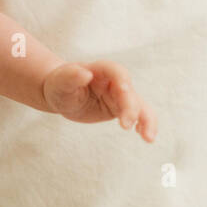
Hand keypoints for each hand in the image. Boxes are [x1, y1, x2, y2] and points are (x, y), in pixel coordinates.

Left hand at [42, 60, 156, 141]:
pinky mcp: (121, 108)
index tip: (124, 90)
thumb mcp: (60, 82)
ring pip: (139, 104)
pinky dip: (144, 124)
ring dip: (146, 120)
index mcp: (99, 70)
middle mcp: (113, 81)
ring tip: (147, 137)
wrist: (60, 94)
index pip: (115, 71)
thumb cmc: (59, 85)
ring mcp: (119, 95)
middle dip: (130, 107)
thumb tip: (85, 73)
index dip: (122, 79)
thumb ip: (70, 76)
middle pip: (128, 91)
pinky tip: (146, 136)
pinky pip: (138, 115)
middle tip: (125, 124)